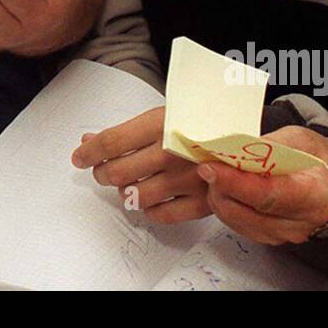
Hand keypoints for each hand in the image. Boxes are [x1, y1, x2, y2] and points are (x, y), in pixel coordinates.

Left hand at [71, 106, 211, 222]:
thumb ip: (128, 130)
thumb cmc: (203, 121)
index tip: (79, 156)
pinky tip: (150, 197)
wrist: (248, 135)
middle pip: (118, 172)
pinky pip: (160, 214)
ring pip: (135, 196)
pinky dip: (149, 209)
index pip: (111, 142)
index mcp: (163, 123)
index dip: (89, 151)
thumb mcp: (166, 113)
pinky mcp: (202, 201)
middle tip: (103, 169)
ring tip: (127, 183)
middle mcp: (174, 151)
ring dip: (123, 191)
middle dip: (102, 172)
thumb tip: (89, 141)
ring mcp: (188, 179)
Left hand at [198, 126, 327, 244]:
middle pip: (245, 211)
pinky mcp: (269, 238)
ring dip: (219, 196)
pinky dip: (226, 205)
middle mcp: (298, 224)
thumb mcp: (300, 139)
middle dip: (219, 187)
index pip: (266, 195)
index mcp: (313, 197)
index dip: (234, 182)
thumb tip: (233, 148)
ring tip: (216, 173)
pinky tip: (225, 187)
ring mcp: (283, 235)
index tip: (209, 167)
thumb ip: (268, 145)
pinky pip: (237, 225)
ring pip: (236, 220)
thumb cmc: (320, 161)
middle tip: (207, 164)